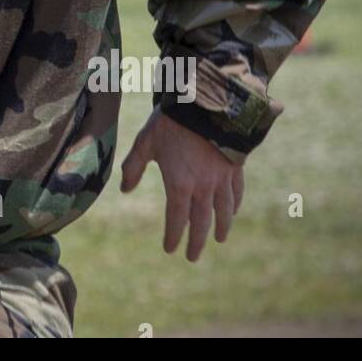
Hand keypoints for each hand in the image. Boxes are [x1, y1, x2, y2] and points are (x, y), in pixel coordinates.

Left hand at [120, 107, 244, 261]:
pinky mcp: (236, 167)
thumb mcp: (145, 142)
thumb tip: (124, 190)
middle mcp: (203, 187)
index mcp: (179, 184)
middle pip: (202, 222)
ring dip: (221, 226)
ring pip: (224, 210)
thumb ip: (133, 166)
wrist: (206, 104)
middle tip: (193, 257)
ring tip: (218, 239)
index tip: (170, 249)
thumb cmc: (171, 123)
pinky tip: (234, 210)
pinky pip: (237, 192)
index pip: (177, 218)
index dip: (174, 236)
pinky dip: (235, 204)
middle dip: (197, 241)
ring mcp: (222, 178)